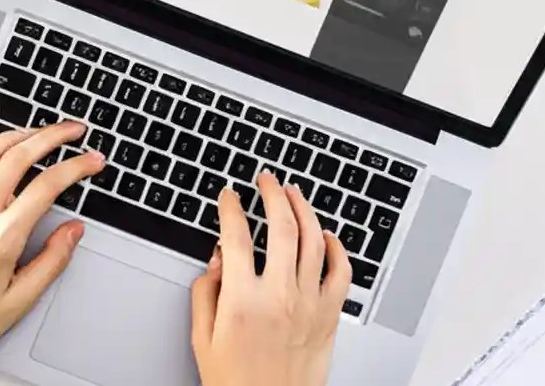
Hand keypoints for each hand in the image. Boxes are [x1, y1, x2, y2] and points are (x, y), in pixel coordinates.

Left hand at [0, 122, 103, 385]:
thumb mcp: (20, 300)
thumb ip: (51, 261)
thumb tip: (73, 231)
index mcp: (0, 240)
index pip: (46, 187)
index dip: (76, 167)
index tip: (92, 160)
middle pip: (16, 159)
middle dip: (51, 136)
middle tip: (72, 130)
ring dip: (13, 135)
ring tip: (35, 130)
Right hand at [191, 172, 352, 385]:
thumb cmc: (236, 385)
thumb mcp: (203, 341)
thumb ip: (206, 294)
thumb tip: (216, 260)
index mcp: (243, 302)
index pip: (237, 237)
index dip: (231, 208)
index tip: (229, 196)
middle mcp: (280, 297)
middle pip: (282, 228)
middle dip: (273, 194)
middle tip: (266, 180)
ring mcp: (310, 305)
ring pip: (314, 241)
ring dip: (304, 210)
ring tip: (294, 194)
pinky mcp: (329, 317)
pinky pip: (341, 272)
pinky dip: (337, 248)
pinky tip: (327, 235)